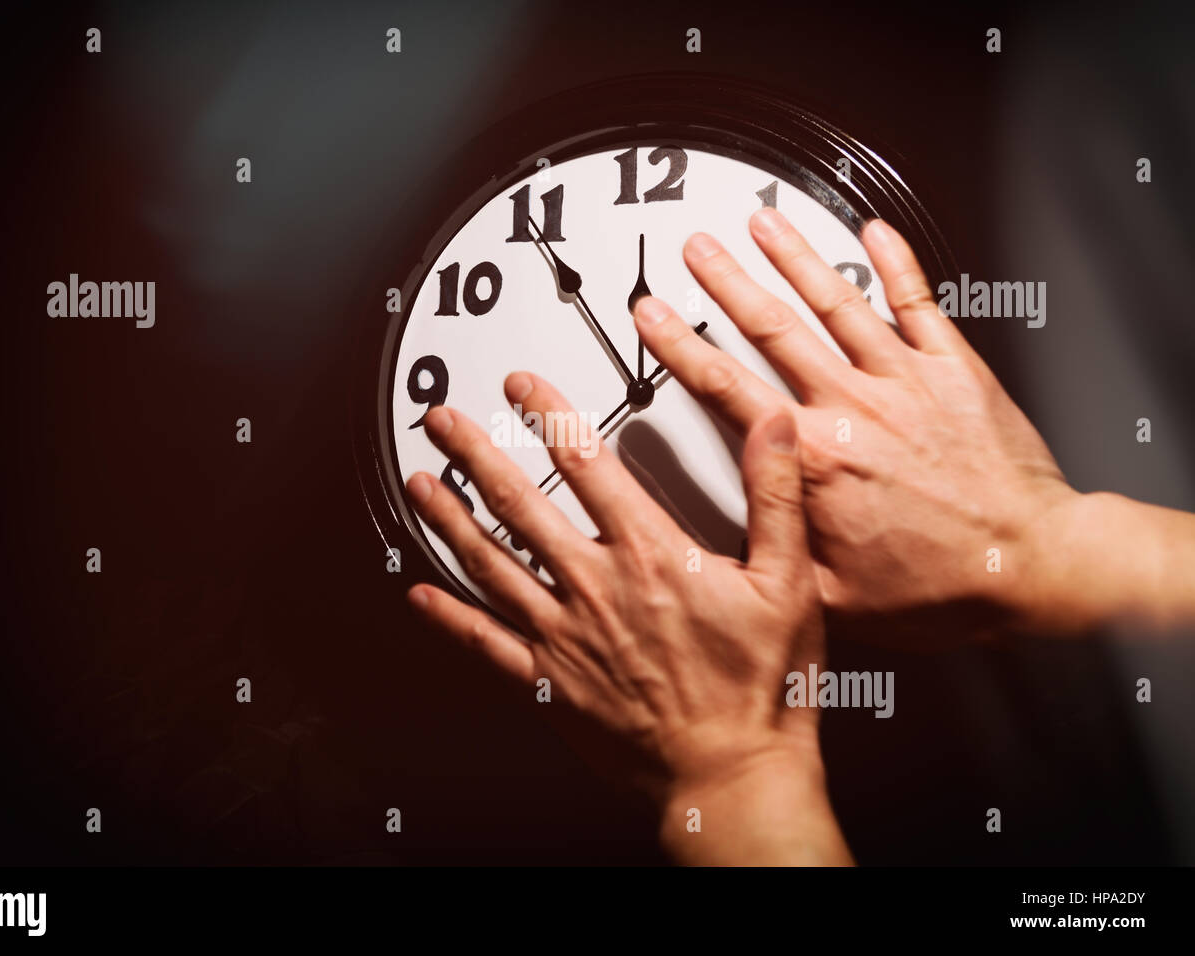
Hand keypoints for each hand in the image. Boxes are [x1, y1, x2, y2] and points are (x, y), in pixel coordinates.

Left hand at [405, 373, 849, 864]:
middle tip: (444, 424)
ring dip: (450, 519)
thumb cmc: (760, 689)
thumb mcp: (789, 582)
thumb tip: (772, 430)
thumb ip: (776, 496)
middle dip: (475, 455)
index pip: (586, 463)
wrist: (731, 775)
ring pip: (491, 564)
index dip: (547, 415)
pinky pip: (487, 643)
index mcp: (650, 555)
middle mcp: (596, 588)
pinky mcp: (551, 682)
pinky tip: (422, 595)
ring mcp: (566, 635)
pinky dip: (450, 617)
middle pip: (519, 505)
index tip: (521, 388)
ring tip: (422, 485)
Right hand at [634, 208, 1194, 637]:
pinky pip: (918, 303)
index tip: (656, 317)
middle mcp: (855, 406)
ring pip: (837, 303)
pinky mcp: (953, 371)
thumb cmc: (940, 586)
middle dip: (726, 282)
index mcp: (816, 458)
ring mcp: (904, 380)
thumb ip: (770, 551)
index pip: (729, 388)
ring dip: (794, 257)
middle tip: (697, 249)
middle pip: (774, 328)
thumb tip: (726, 540)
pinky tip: (874, 231)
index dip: (682, 347)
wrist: (1029, 567)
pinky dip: (895, 263)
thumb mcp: (827, 595)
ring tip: (763, 223)